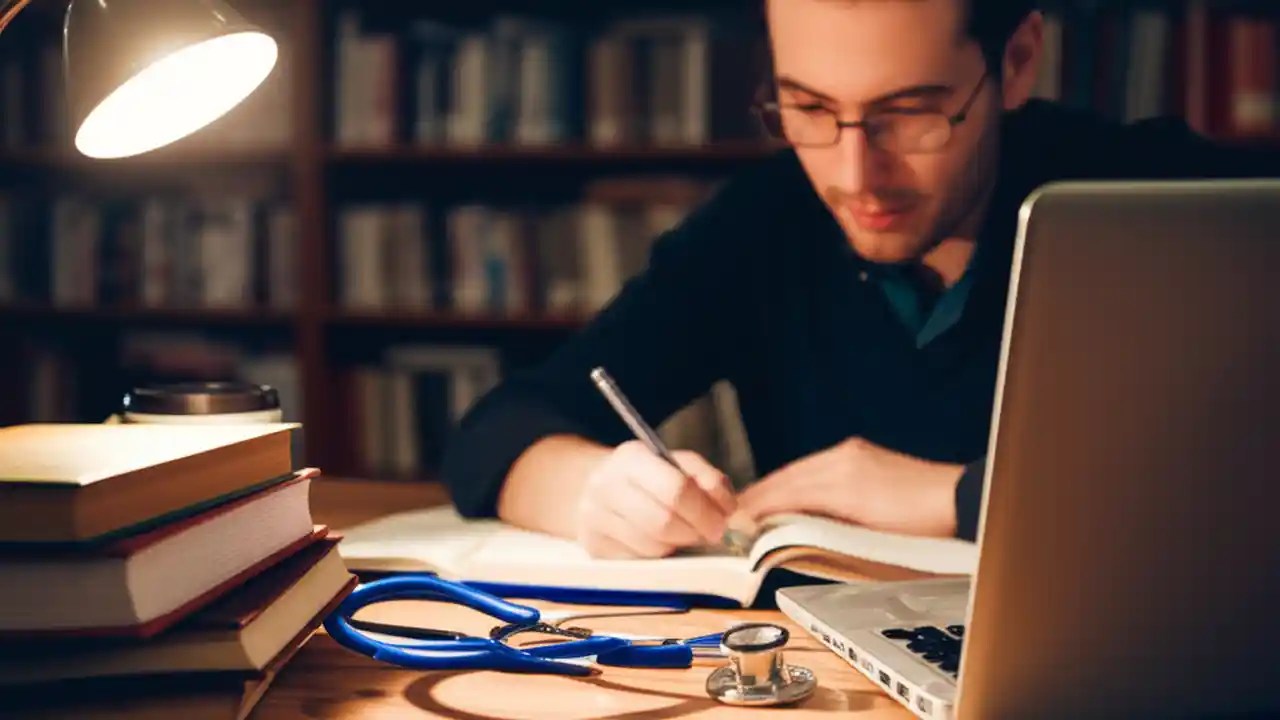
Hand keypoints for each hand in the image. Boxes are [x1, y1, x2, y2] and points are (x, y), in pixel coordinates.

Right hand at [575, 441, 736, 558]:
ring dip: (677, 548)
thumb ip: (708, 480)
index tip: (721, 523)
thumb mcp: (679, 465)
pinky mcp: (594, 548)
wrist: (601, 489)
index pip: (675, 489)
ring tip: (681, 537)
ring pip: (652, 547)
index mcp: (631, 458)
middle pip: (663, 522)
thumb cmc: (651, 478)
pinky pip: (638, 563)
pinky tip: (660, 545)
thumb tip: (728, 511)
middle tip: (708, 535)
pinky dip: (658, 560)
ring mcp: (594, 519)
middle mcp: (605, 486)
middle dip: (694, 533)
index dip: (704, 511)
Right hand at [737, 437, 963, 536]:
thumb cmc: (921, 529)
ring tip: (759, 508)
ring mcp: (852, 453)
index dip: (756, 509)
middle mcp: (841, 459)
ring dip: (777, 488)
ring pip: (799, 469)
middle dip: (760, 496)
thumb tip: (785, 538)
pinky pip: (817, 466)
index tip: (735, 523)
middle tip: (737, 517)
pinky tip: (793, 494)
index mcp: (840, 480)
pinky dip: (798, 480)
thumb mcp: (865, 542)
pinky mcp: (861, 453)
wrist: (960, 503)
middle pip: (786, 477)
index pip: (784, 493)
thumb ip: (819, 535)